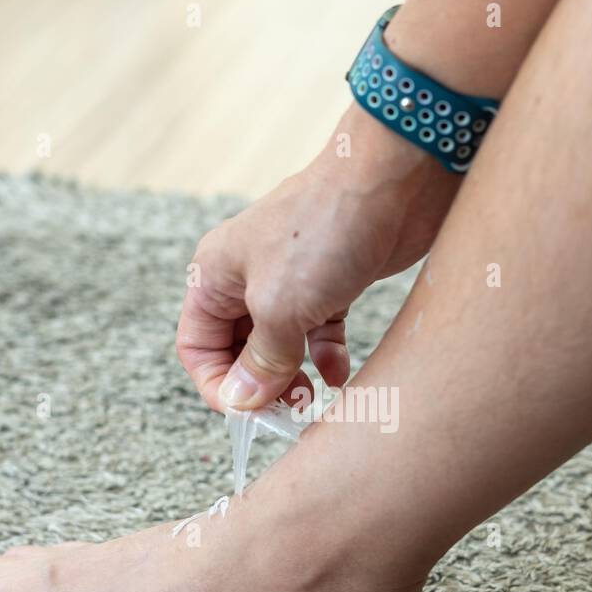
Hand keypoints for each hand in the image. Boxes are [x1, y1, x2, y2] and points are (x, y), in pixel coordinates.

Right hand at [177, 104, 458, 411]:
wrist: (394, 180)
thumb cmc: (326, 231)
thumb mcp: (281, 307)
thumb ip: (261, 360)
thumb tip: (242, 402)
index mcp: (216, 275)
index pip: (197, 347)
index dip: (218, 385)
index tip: (251, 412)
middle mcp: (247, 278)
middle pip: (238, 351)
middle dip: (259, 385)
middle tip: (288, 411)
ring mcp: (291, 280)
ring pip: (280, 346)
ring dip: (293, 378)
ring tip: (313, 398)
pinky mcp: (332, 283)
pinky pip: (319, 333)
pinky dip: (327, 357)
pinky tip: (340, 373)